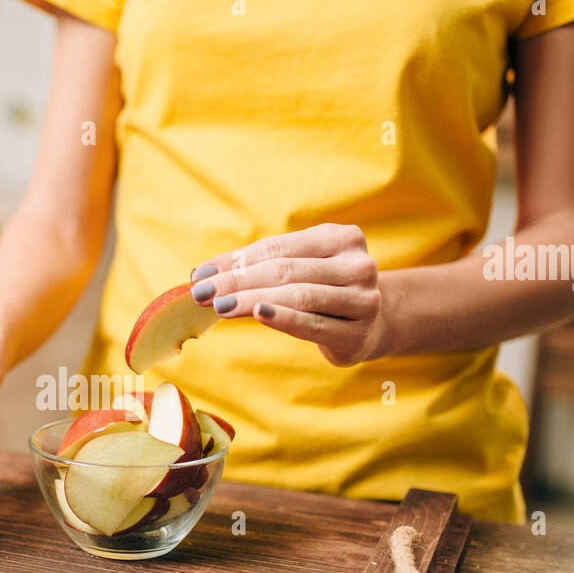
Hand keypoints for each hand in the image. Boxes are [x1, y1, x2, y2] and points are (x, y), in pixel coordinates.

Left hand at [188, 223, 389, 365]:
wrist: (373, 326)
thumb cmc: (323, 291)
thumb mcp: (299, 270)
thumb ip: (259, 267)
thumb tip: (201, 274)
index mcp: (341, 238)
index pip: (277, 248)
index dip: (236, 261)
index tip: (200, 274)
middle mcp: (358, 264)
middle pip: (284, 271)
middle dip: (237, 281)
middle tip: (201, 294)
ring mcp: (363, 299)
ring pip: (298, 295)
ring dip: (252, 300)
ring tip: (220, 306)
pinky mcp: (358, 333)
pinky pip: (313, 324)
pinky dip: (284, 318)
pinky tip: (259, 314)